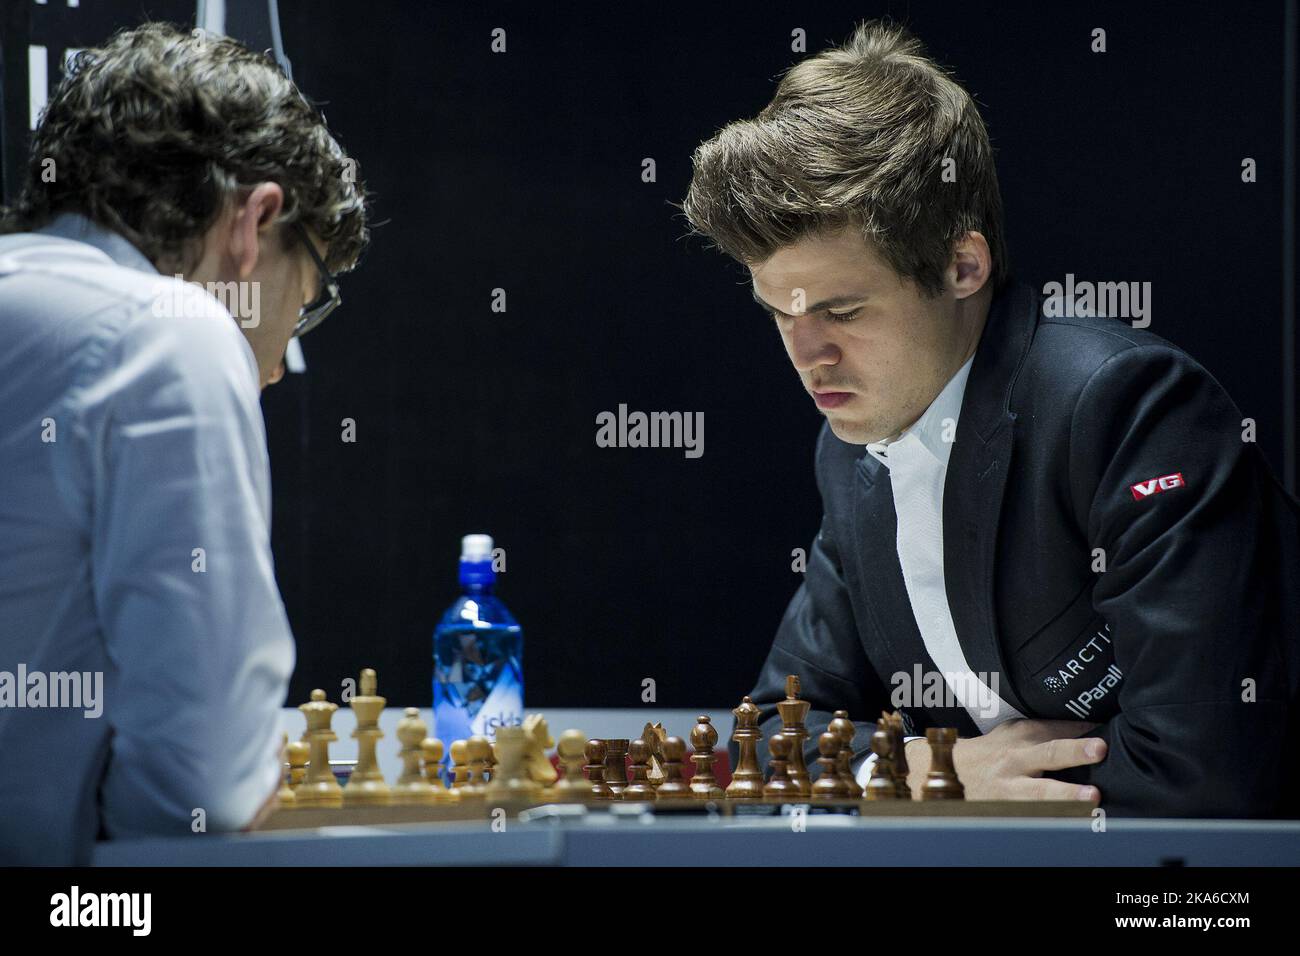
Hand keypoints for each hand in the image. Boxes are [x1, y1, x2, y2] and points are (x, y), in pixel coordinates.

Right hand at [904, 718, 1105, 802]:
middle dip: (1074, 751)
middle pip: (1048, 753)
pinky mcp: (1009, 809)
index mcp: (1021, 736)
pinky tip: (1073, 823)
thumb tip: (1088, 728)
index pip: (1058, 728)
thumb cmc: (988, 754)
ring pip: (1040, 791)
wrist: (946, 774)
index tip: (1111, 727)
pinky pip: (1034, 816)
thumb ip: (1043, 731)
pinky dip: (1054, 819)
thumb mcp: (1011, 734)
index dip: (1086, 727)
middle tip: (1100, 749)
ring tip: (1091, 796)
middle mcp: (1017, 759)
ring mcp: (1012, 787)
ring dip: (1066, 793)